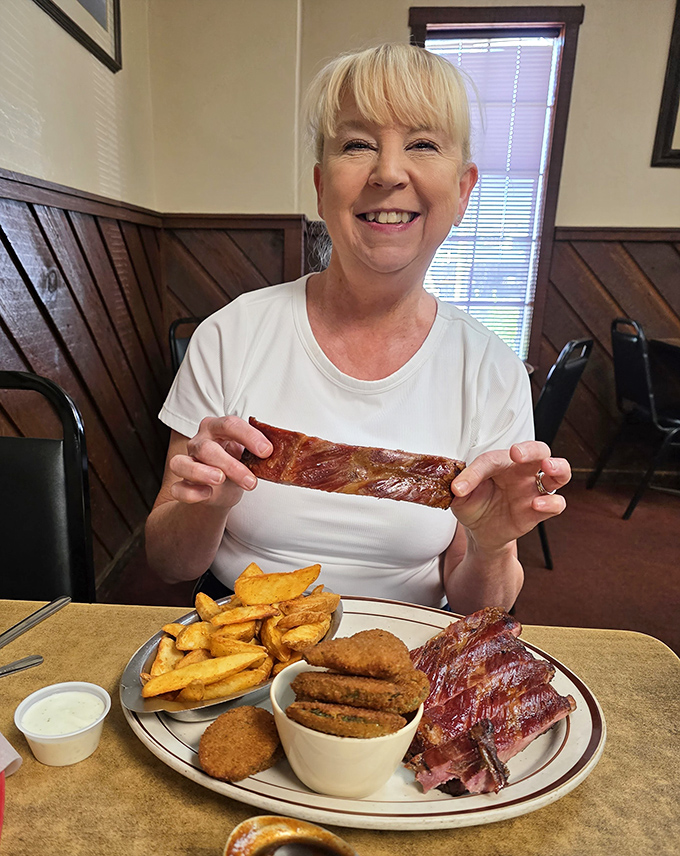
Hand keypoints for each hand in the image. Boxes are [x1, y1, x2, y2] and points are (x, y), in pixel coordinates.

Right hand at [168, 416, 272, 508]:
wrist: (221, 490)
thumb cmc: (236, 465)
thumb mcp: (250, 457)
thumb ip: (259, 453)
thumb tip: (281, 455)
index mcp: (217, 429)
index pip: (229, 424)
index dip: (248, 436)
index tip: (267, 451)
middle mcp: (199, 442)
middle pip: (207, 448)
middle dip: (230, 465)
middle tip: (251, 481)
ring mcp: (187, 462)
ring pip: (182, 463)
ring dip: (202, 472)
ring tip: (220, 480)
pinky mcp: (181, 484)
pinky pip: (178, 488)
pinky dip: (190, 492)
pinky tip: (207, 494)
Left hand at [449, 441, 570, 552]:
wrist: (480, 533)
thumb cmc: (475, 506)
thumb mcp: (461, 498)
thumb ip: (461, 488)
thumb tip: (457, 487)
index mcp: (500, 464)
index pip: (492, 459)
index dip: (477, 470)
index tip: (460, 486)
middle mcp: (521, 473)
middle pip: (539, 451)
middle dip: (531, 449)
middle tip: (518, 453)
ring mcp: (533, 491)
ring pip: (560, 473)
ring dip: (558, 467)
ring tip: (548, 467)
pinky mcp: (539, 511)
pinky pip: (556, 503)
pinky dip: (551, 503)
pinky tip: (536, 504)